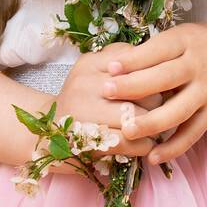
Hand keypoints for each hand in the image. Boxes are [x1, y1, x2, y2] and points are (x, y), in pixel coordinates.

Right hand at [44, 48, 161, 176]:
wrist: (46, 132)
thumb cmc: (81, 101)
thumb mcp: (93, 72)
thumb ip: (121, 61)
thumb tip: (159, 64)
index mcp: (90, 64)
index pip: (135, 61)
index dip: (154, 73)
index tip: (159, 83)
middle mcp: (85, 84)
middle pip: (144, 89)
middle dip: (158, 101)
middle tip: (160, 109)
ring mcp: (85, 113)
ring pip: (140, 117)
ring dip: (153, 126)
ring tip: (153, 127)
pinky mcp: (88, 142)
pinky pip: (131, 142)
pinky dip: (143, 145)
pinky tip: (142, 144)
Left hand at [99, 24, 206, 163]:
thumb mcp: (186, 35)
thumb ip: (158, 49)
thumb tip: (117, 66)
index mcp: (187, 41)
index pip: (156, 51)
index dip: (132, 61)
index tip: (108, 69)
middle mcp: (198, 66)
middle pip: (162, 79)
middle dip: (132, 88)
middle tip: (105, 93)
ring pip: (176, 112)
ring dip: (149, 123)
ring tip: (126, 131)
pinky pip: (192, 134)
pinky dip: (173, 148)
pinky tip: (152, 157)